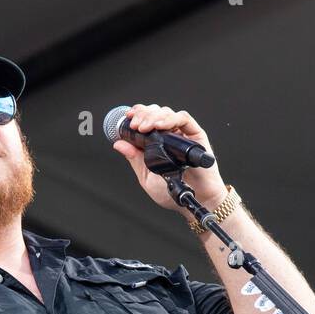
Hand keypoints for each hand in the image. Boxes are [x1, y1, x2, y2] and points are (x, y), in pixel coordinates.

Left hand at [111, 103, 226, 212]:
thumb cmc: (172, 192)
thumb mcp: (146, 176)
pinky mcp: (196, 134)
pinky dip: (170, 119)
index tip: (128, 117)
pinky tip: (160, 126)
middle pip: (156, 113)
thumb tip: (118, 143)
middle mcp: (170, 135)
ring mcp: (182, 134)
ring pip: (167, 113)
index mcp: (158, 142)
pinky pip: (183, 119)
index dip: (138, 114)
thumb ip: (134, 159)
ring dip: (154, 116)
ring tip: (144, 127)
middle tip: (135, 125)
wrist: (195, 200)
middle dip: (143, 114)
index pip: (147, 120)